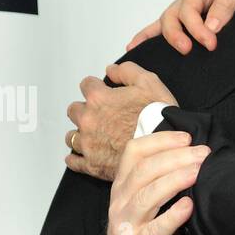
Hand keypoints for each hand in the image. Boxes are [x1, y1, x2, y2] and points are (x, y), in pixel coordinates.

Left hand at [65, 62, 177, 182]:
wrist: (164, 152)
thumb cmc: (159, 120)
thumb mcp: (149, 83)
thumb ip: (127, 71)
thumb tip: (111, 70)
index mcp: (99, 99)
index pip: (86, 84)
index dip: (96, 87)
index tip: (102, 93)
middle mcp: (88, 120)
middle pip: (74, 110)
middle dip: (85, 111)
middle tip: (99, 116)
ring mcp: (88, 144)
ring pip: (71, 136)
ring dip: (80, 135)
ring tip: (94, 137)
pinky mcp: (92, 164)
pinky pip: (73, 162)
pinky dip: (76, 159)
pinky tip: (83, 156)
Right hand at [106, 132, 210, 234]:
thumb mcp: (149, 205)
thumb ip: (162, 181)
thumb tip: (195, 157)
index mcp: (122, 186)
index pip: (134, 152)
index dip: (160, 140)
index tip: (187, 137)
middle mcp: (120, 202)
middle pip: (144, 169)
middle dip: (175, 157)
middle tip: (203, 153)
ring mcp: (127, 224)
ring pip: (148, 195)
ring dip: (175, 180)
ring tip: (199, 171)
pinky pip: (155, 230)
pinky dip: (173, 216)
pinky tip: (189, 206)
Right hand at [125, 0, 234, 53]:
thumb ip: (226, 5)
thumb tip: (211, 26)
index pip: (189, 9)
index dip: (196, 27)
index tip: (210, 42)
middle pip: (172, 16)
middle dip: (177, 35)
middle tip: (188, 50)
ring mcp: (186, 7)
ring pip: (165, 22)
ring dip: (157, 37)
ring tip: (144, 52)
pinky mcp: (187, 19)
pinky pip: (164, 26)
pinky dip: (149, 35)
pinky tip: (135, 46)